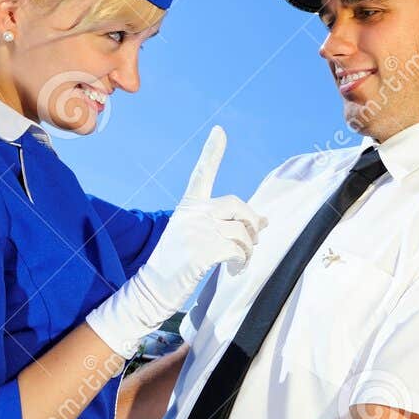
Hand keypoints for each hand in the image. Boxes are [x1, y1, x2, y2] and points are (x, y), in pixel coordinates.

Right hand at [87, 125, 264, 355]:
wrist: (153, 288)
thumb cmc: (179, 264)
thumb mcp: (197, 237)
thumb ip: (225, 225)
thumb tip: (265, 220)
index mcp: (188, 206)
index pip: (202, 173)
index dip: (212, 151)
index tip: (220, 130)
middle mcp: (192, 213)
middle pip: (237, 205)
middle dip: (253, 223)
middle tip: (255, 239)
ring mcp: (196, 231)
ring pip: (241, 232)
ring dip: (249, 249)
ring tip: (242, 261)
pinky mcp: (202, 250)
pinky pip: (238, 250)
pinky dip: (243, 261)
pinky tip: (236, 270)